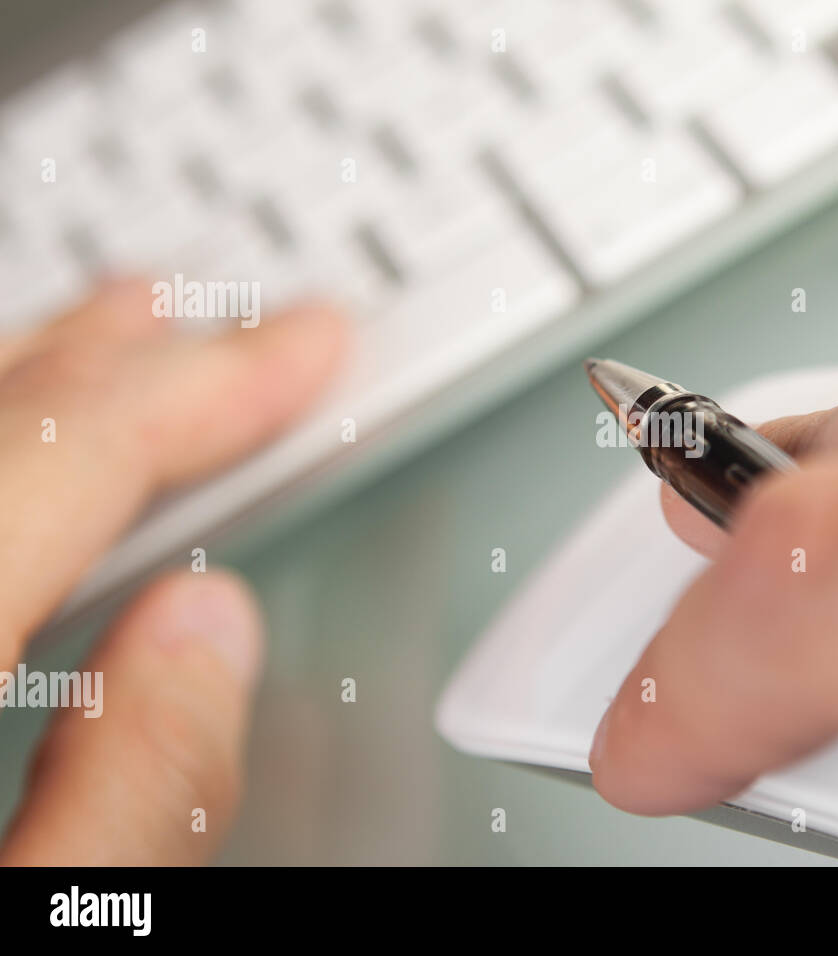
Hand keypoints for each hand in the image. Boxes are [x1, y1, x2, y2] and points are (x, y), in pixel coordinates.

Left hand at [0, 280, 344, 862]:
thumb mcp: (42, 924)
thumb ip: (135, 794)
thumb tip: (212, 637)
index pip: (68, 450)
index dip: (209, 381)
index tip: (310, 342)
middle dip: (120, 356)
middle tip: (226, 318)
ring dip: (39, 383)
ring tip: (114, 345)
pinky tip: (21, 465)